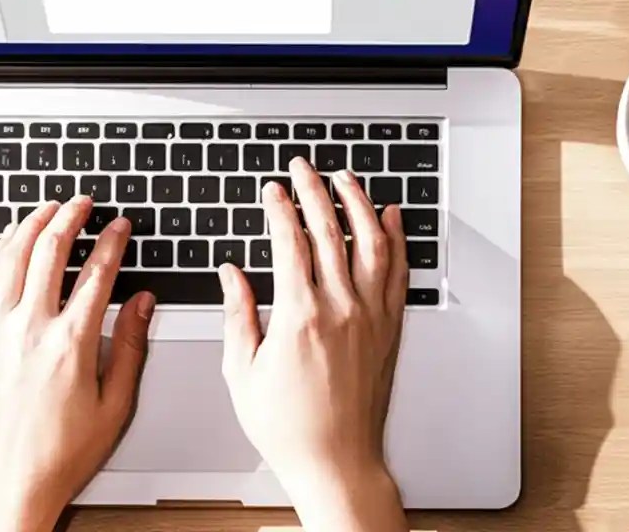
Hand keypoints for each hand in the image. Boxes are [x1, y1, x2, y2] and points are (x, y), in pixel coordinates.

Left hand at [0, 197, 153, 531]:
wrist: (7, 479)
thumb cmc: (60, 450)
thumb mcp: (115, 403)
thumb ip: (130, 345)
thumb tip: (141, 302)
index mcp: (70, 344)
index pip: (97, 273)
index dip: (112, 241)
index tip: (120, 226)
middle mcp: (29, 330)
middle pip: (50, 251)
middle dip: (70, 217)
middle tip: (84, 203)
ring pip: (13, 257)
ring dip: (32, 224)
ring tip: (48, 208)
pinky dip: (2, 253)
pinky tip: (12, 242)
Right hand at [219, 159, 409, 531]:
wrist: (335, 460)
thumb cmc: (288, 426)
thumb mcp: (241, 371)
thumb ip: (236, 314)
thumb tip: (231, 274)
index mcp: (299, 317)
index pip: (289, 243)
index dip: (280, 208)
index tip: (273, 189)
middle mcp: (340, 309)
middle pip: (330, 231)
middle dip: (314, 191)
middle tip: (304, 168)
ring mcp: (370, 317)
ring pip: (371, 243)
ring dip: (358, 204)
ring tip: (346, 179)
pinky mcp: (388, 329)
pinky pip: (397, 272)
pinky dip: (396, 239)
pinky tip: (390, 218)